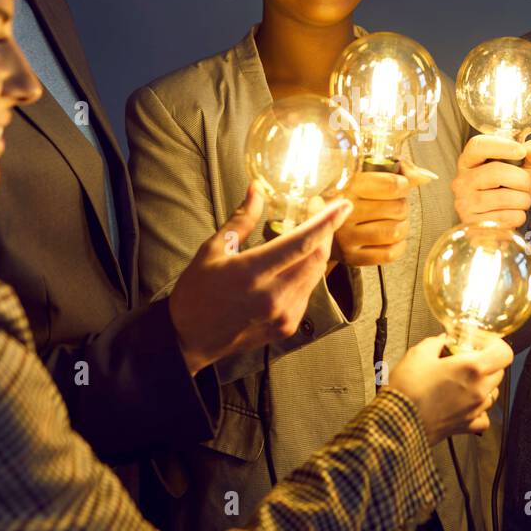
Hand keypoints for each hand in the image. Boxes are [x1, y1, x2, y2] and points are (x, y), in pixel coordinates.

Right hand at [171, 187, 352, 373]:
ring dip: (318, 251)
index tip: (342, 204)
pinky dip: (307, 273)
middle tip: (321, 211)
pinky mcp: (286, 327)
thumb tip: (256, 190)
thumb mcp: (213, 250)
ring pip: (316, 275)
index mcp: (252, 273)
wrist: (188, 340)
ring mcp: (283, 315)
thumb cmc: (195, 294)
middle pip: (317, 257)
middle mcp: (273, 297)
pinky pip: (307, 292)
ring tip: (310, 233)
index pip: (302, 242)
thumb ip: (242, 220)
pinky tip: (296, 262)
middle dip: (325, 231)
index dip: (327, 221)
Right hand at [331, 161, 434, 267]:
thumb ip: (400, 170)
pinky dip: (399, 245)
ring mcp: (348, 237)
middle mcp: (346, 212)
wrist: (320, 225)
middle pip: (398, 208)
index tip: (398, 186)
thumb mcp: (368, 176)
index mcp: (349, 186)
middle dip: (402, 206)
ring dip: (402, 225)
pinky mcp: (353, 257)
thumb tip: (427, 177)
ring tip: (393, 221)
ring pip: (396, 231)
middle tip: (393, 205)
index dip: (403, 185)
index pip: (392, 185)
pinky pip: (391, 254)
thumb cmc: (351, 197)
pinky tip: (390, 238)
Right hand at [389, 335, 512, 444]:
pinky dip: (480, 410)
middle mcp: (478, 390)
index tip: (484, 343)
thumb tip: (442, 340)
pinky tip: (467, 403)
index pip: (504, 353)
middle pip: (499, 371)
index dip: (496, 344)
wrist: (396, 422)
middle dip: (487, 362)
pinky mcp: (466, 426)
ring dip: (484, 384)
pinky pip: (484, 417)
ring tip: (464, 380)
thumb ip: (436, 342)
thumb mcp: (418, 354)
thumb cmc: (407, 390)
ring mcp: (474, 410)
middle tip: (468, 358)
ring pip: (493, 393)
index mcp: (471, 368)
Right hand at [451, 135, 530, 229]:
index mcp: (468, 161)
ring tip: (522, 200)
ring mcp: (464, 203)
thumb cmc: (503, 189)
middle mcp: (461, 181)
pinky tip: (514, 214)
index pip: (478, 146)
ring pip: (503, 197)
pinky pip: (505, 218)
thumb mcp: (516, 167)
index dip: (501, 146)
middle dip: (522, 179)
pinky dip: (518, 216)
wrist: (492, 222)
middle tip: (528, 185)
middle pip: (496, 172)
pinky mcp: (472, 223)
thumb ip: (528, 155)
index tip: (522, 151)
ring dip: (523, 199)